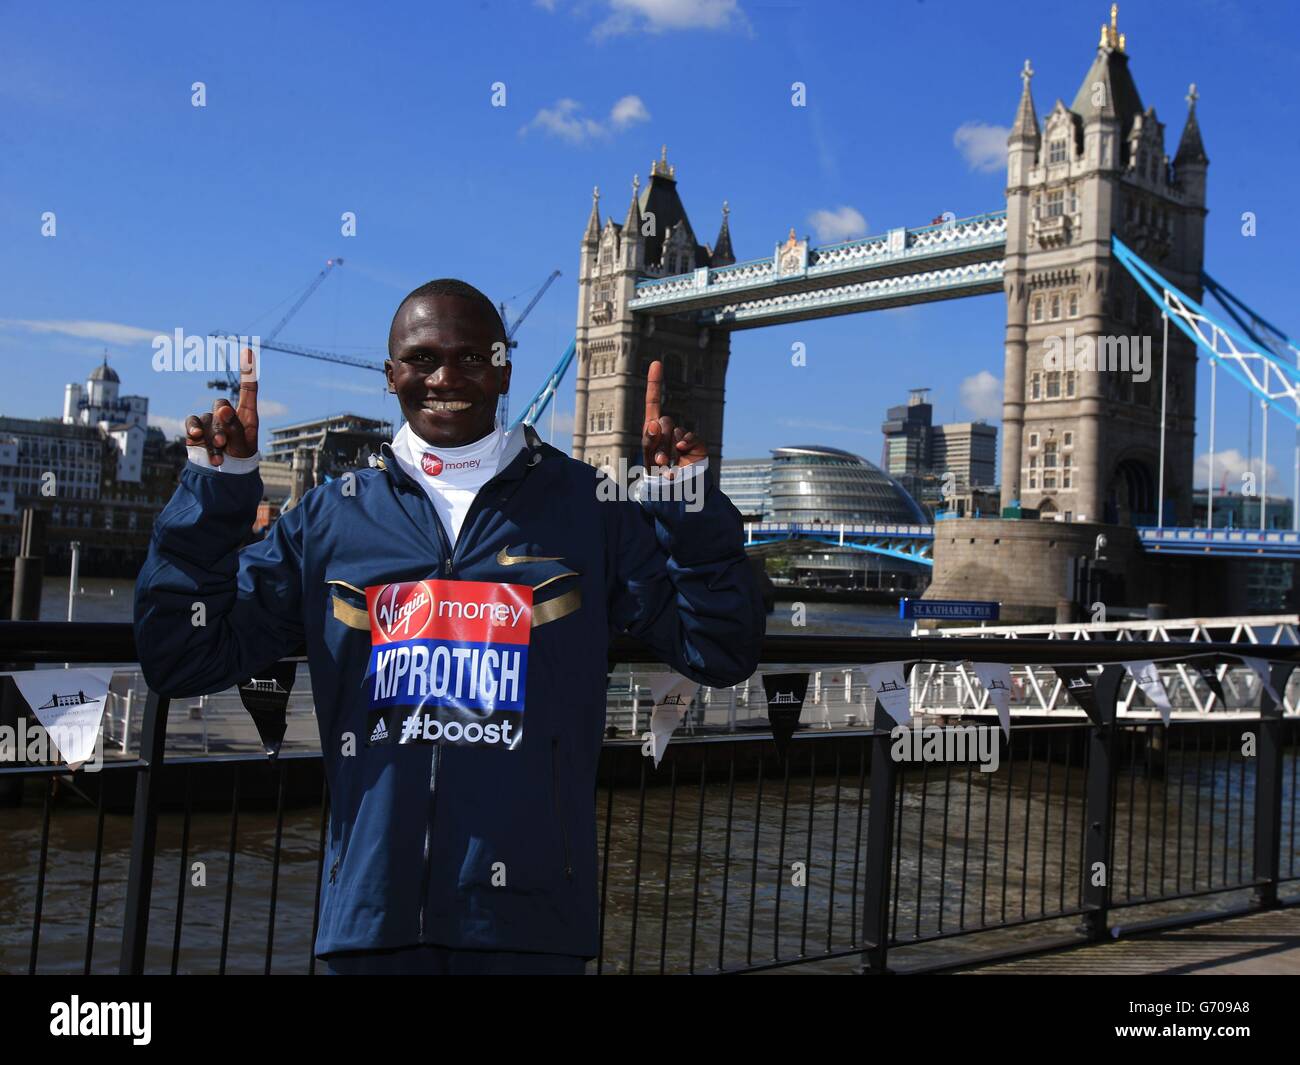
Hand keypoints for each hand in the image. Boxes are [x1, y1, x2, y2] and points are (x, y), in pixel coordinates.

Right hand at [186, 348, 258, 464]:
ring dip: (210, 436)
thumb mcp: (242, 444)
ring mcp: (210, 420)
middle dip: (222, 422)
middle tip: (224, 440)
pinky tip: (195, 440)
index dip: (248, 371)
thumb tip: (222, 408)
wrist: (224, 475)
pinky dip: (193, 431)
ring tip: (219, 454)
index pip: (248, 390)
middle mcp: (227, 414)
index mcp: (246, 415)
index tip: (248, 351)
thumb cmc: (240, 456)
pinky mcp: (196, 430)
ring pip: (206, 419)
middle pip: (221, 404)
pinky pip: (191, 423)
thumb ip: (234, 426)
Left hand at [641, 360, 706, 476]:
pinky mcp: (695, 443)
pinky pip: (688, 437)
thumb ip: (649, 441)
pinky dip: (683, 446)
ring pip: (674, 432)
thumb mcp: (647, 457)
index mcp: (653, 429)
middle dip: (659, 441)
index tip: (657, 363)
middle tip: (658, 461)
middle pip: (663, 421)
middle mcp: (668, 429)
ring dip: (668, 449)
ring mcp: (682, 435)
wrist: (677, 490)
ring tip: (667, 465)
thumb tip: (654, 423)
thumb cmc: (657, 473)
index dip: (655, 383)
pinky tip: (681, 455)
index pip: (653, 402)